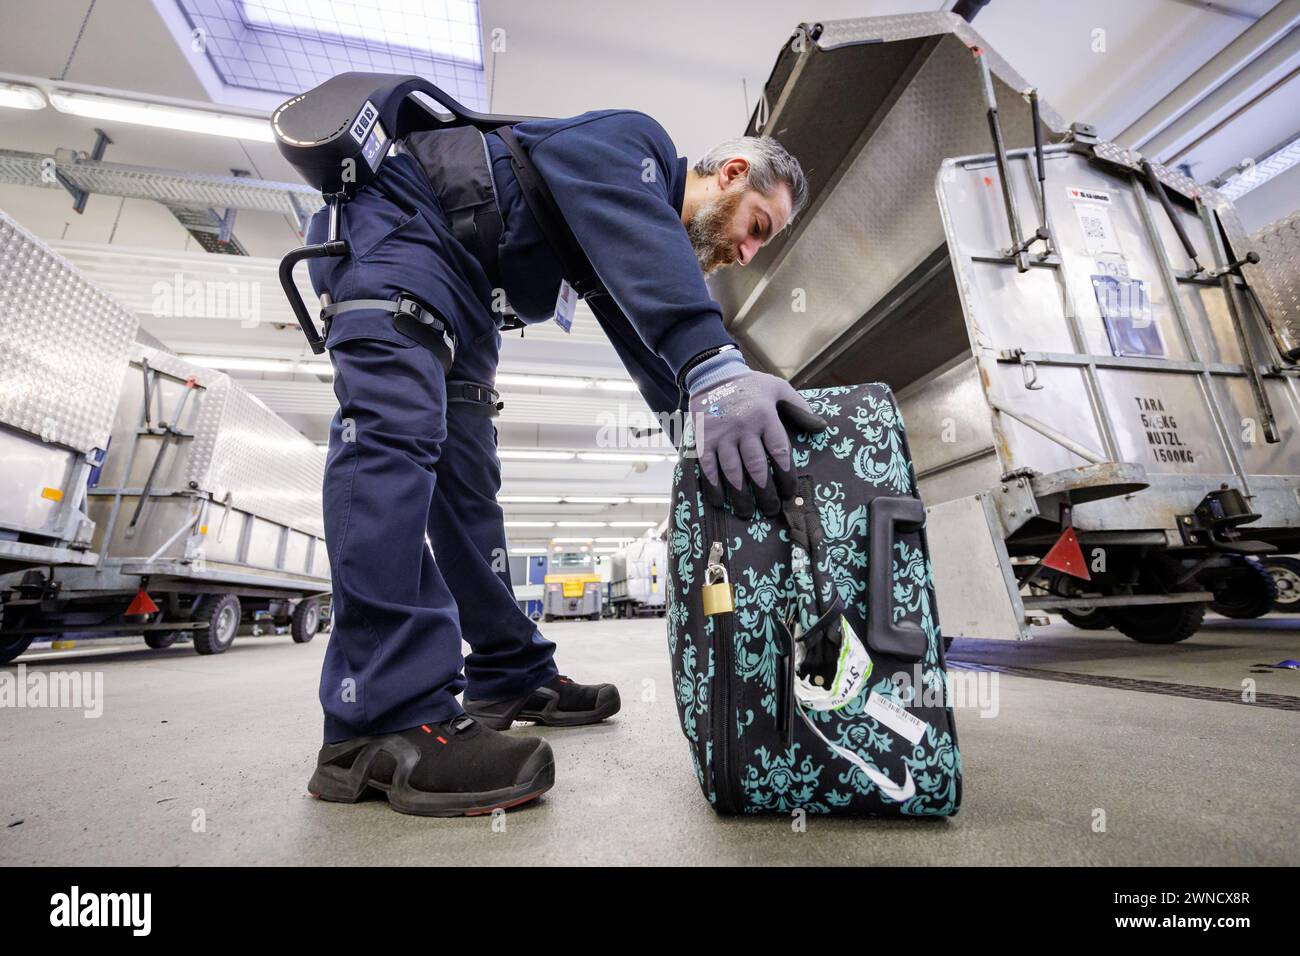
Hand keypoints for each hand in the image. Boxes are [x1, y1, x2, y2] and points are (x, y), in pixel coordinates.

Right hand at [689, 369, 827, 517]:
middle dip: (765, 492)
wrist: (713, 375)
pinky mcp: (704, 440)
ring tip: (747, 513)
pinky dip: (714, 487)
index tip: (788, 492)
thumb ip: (800, 408)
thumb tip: (822, 427)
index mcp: (765, 416)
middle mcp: (744, 428)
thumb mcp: (779, 389)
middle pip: (756, 467)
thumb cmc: (751, 386)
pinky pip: (708, 468)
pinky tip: (720, 502)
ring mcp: (722, 435)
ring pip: (732, 471)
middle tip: (771, 510)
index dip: (785, 475)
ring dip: (740, 495)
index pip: (779, 451)